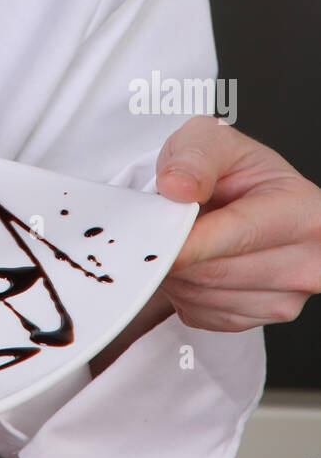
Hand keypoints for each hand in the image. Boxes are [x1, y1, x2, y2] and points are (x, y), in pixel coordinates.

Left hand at [155, 114, 320, 330]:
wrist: (239, 194)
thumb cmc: (230, 167)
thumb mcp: (211, 138)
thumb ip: (195, 157)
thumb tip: (177, 187)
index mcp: (305, 210)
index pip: (240, 234)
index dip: (191, 240)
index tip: (155, 243)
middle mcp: (307, 261)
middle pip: (217, 271)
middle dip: (174, 252)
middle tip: (152, 227)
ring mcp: (286, 297)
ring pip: (204, 297)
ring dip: (174, 271)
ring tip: (176, 237)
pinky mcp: (258, 318)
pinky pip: (202, 314)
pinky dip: (181, 291)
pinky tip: (189, 261)